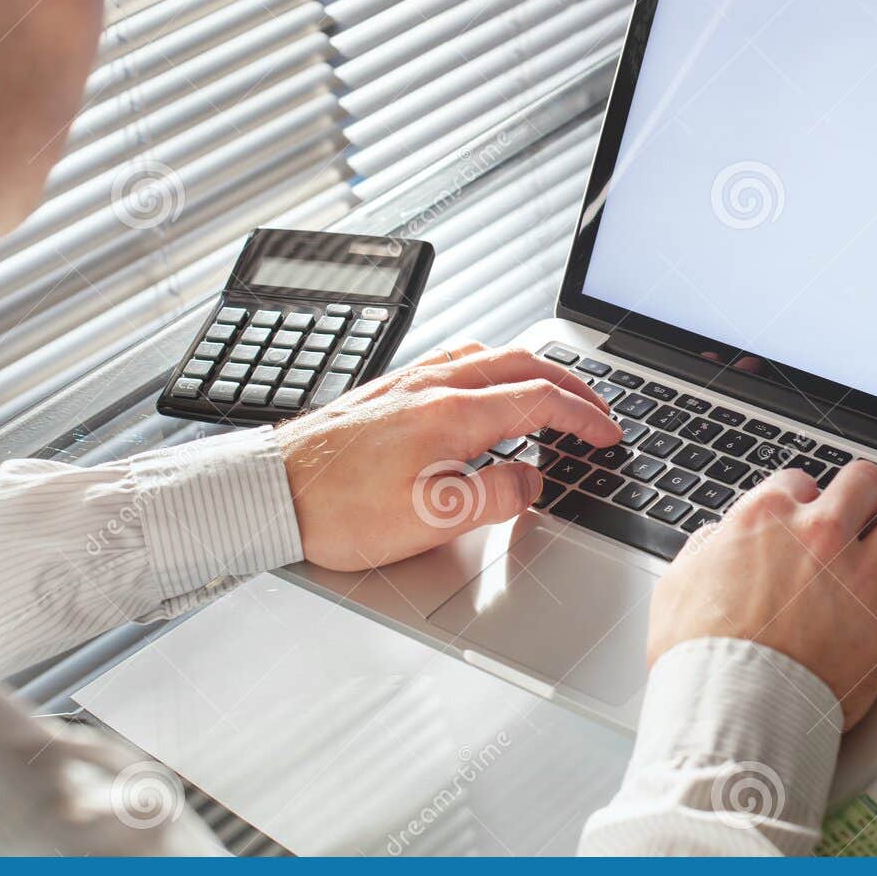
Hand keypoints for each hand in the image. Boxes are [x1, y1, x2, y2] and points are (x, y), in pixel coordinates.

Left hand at [275, 341, 620, 571]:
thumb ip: (493, 497)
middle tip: (599, 408)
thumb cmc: (336, 509)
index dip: (585, 418)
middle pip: (523, 365)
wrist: (268, 491)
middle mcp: (433, 386)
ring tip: (555, 391)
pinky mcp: (387, 391)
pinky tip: (485, 384)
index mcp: (452, 414)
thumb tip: (532, 481)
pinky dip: (493, 367)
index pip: (540, 402)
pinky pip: (456, 360)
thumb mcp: (429, 519)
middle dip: (571, 384)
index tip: (609, 435)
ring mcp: (408, 383)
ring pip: (490, 356)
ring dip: (533, 370)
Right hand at [647, 462, 876, 728]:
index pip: (799, 480)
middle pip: (864, 483)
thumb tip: (718, 539)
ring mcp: (861, 576)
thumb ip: (707, 548)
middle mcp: (820, 534)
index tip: (805, 515)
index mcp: (766, 518)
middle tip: (862, 511)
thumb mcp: (678, 583)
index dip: (803, 499)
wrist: (731, 709)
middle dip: (863, 495)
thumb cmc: (700, 655)